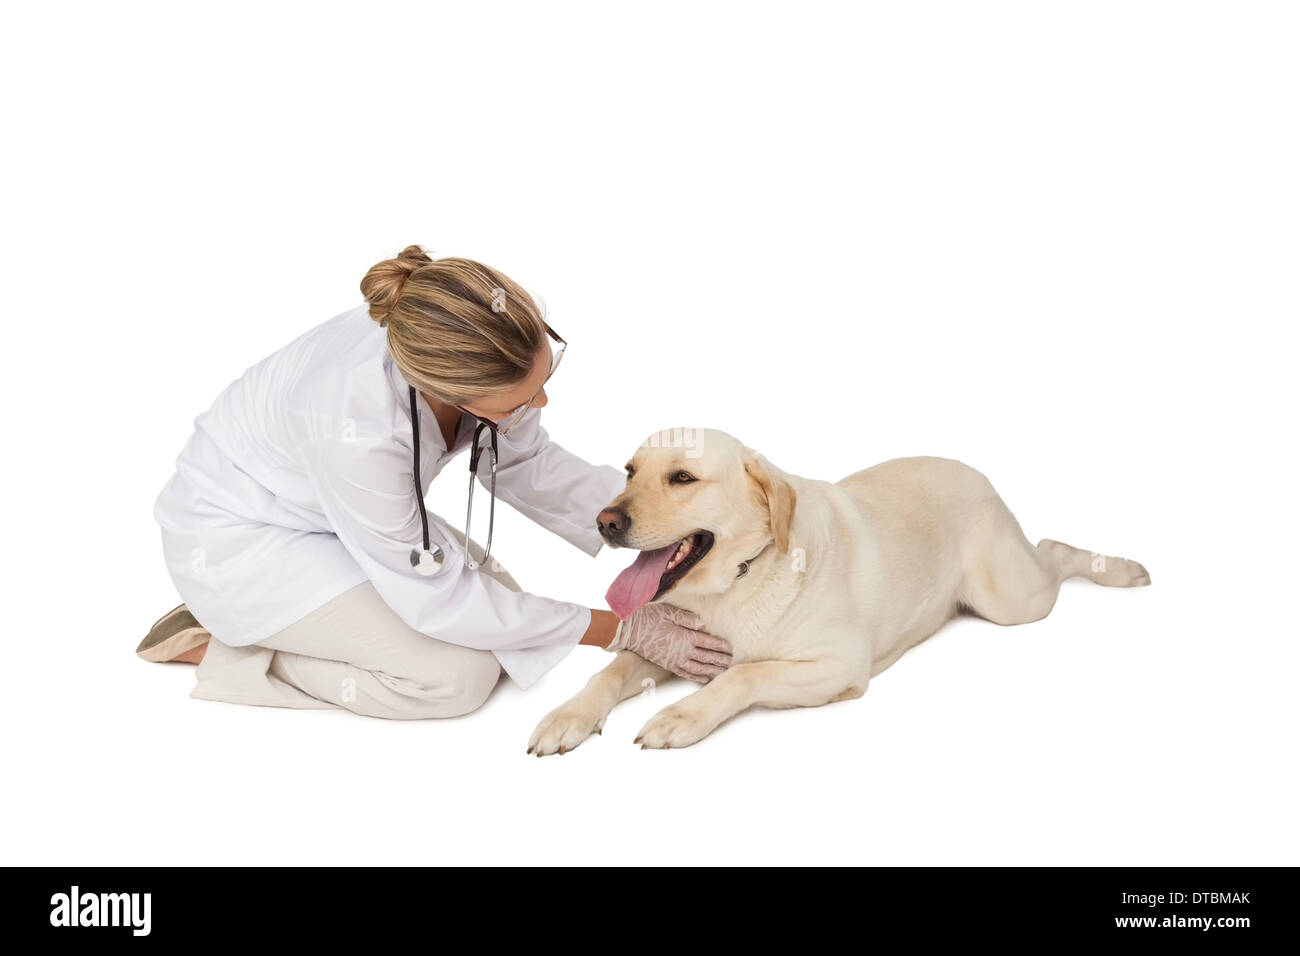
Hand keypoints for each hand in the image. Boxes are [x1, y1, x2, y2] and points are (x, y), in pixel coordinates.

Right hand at [606, 603, 731, 681]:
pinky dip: (697, 677)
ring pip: (699, 668)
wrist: (630, 631)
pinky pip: (686, 673)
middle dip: (721, 660)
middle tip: (732, 662)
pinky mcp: (667, 665)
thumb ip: (687, 618)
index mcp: (685, 636)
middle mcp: (683, 651)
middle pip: (707, 657)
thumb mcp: (669, 612)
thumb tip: (703, 624)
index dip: (721, 646)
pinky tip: (705, 679)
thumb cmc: (649, 618)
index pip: (709, 642)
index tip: (731, 648)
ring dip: (713, 671)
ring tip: (724, 673)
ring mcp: (675, 660)